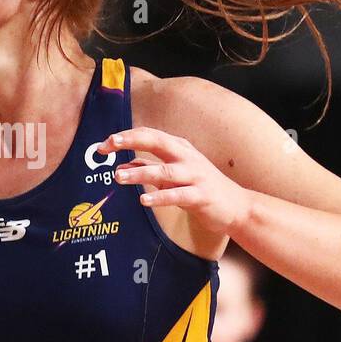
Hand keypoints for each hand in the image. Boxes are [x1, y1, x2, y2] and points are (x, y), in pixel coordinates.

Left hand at [97, 126, 252, 236]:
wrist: (236, 206)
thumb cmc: (200, 187)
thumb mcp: (173, 175)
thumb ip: (149, 168)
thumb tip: (123, 165)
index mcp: (179, 148)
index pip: (150, 135)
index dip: (127, 137)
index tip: (104, 144)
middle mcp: (187, 157)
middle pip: (158, 142)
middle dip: (133, 141)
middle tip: (109, 144)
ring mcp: (195, 176)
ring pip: (165, 171)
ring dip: (140, 173)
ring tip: (119, 176)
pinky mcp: (201, 196)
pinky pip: (178, 195)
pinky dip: (160, 196)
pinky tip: (144, 200)